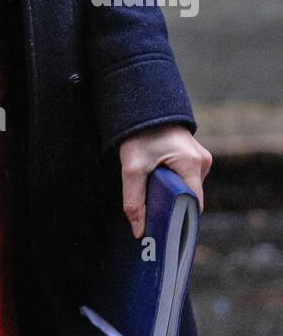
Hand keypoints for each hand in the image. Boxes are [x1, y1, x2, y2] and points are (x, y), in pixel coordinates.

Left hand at [118, 125, 212, 239]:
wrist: (143, 104)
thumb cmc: (139, 133)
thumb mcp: (132, 167)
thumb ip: (134, 200)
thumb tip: (139, 232)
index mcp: (192, 164)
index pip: (195, 204)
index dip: (182, 220)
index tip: (168, 232)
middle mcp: (202, 160)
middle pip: (192, 197)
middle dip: (175, 207)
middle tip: (156, 218)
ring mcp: (200, 156)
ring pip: (190, 187)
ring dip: (175, 193)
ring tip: (154, 198)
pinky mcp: (194, 153)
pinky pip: (188, 176)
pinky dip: (176, 183)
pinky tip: (160, 184)